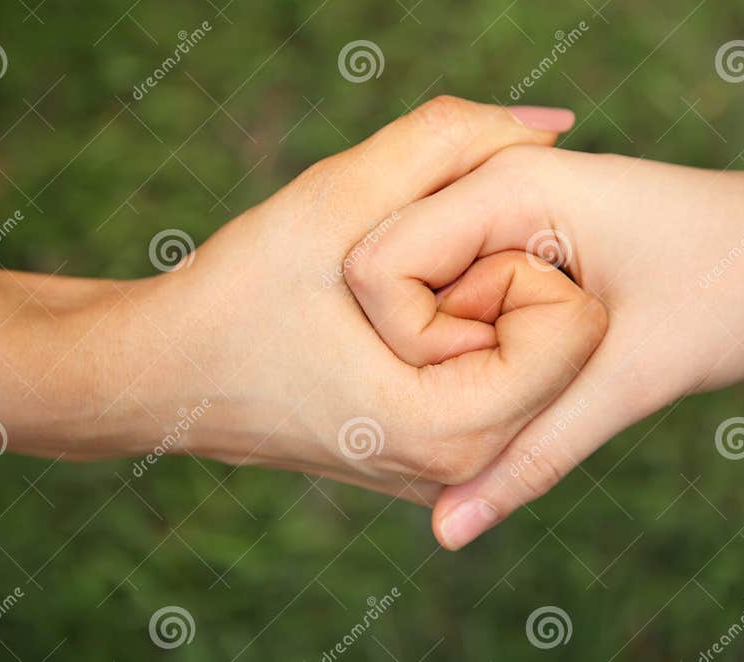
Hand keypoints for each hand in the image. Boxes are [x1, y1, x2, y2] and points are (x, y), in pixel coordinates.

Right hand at [31, 98, 606, 506]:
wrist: (165, 374)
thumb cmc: (237, 292)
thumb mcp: (337, 197)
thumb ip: (453, 142)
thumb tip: (558, 128)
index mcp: (449, 429)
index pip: (577, 324)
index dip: (511, 259)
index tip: (430, 257)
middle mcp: (463, 471)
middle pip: (565, 344)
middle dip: (502, 284)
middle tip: (409, 278)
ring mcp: (450, 475)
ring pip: (538, 362)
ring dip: (489, 306)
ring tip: (401, 300)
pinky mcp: (436, 462)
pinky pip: (504, 383)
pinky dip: (476, 335)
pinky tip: (408, 323)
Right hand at [348, 144, 743, 546]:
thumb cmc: (738, 287)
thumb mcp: (630, 380)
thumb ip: (531, 453)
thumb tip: (447, 534)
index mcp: (505, 188)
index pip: (377, 263)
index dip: (403, 338)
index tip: (478, 376)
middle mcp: (498, 187)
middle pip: (399, 281)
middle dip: (437, 349)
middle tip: (527, 379)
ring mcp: (515, 211)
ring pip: (438, 294)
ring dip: (470, 348)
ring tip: (552, 364)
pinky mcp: (535, 240)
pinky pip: (477, 295)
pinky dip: (493, 339)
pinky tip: (538, 360)